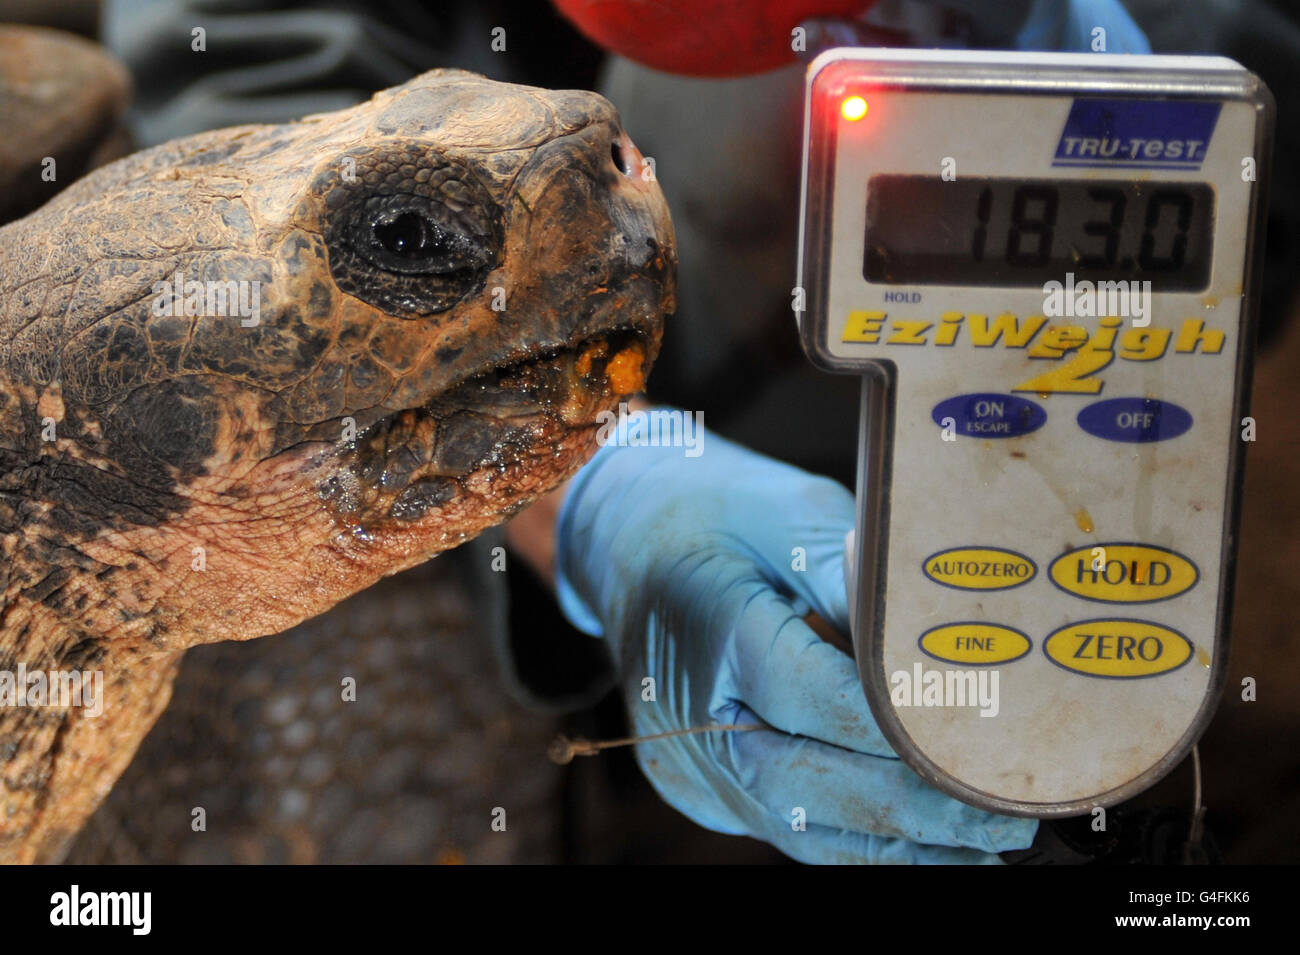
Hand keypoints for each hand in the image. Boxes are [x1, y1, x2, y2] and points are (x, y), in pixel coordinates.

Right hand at [554, 411, 1037, 862]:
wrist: (629, 537)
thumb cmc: (721, 513)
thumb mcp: (801, 518)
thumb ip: (866, 592)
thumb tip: (946, 665)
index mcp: (713, 629)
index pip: (822, 701)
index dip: (911, 732)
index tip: (995, 748)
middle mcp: (688, 715)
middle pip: (810, 786)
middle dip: (917, 811)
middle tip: (1006, 818)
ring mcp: (686, 762)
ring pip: (798, 829)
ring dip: (896, 845)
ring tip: (984, 847)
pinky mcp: (697, 786)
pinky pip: (784, 825)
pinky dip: (855, 839)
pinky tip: (923, 844)